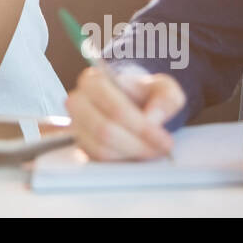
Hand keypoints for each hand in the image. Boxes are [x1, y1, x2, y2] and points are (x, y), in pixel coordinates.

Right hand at [65, 66, 185, 159]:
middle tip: (160, 149)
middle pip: (104, 131)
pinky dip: (120, 162)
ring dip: (130, 155)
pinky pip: (97, 161)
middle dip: (137, 144)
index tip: (163, 138)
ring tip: (152, 152)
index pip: (115, 109)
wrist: (133, 105)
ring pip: (100, 149)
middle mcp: (78, 102)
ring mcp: (76, 125)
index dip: (141, 127)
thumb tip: (153, 117)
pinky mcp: (80, 146)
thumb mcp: (164, 89)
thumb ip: (166, 98)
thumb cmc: (144, 95)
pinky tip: (137, 156)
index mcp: (94, 81)